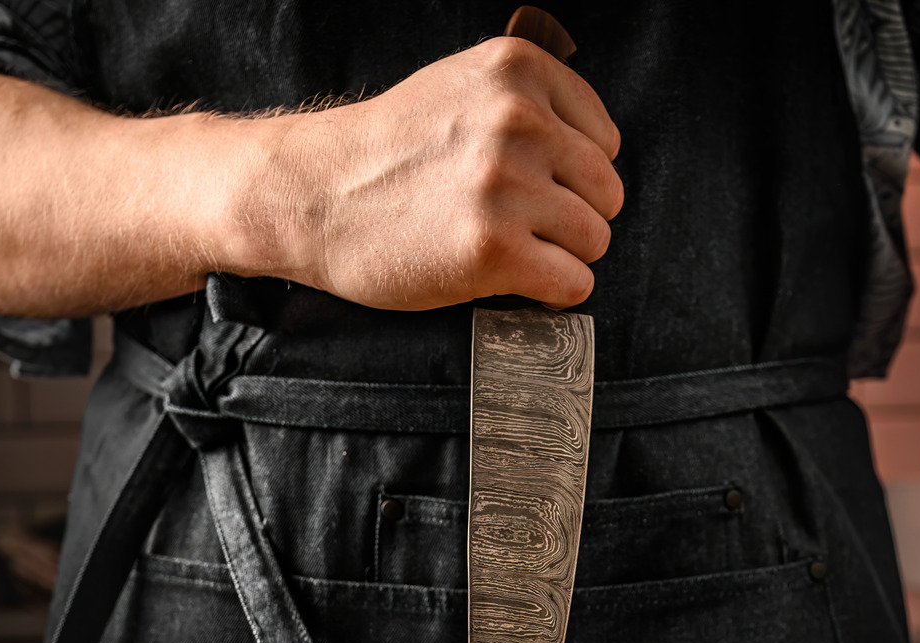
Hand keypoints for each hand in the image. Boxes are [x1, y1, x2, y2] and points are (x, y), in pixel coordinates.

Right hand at [236, 37, 622, 311]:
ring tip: (510, 250)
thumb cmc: (388, 153)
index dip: (573, 175)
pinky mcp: (494, 250)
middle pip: (606, 192)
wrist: (313, 197)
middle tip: (519, 225)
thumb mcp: (460, 88)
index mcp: (517, 73)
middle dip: (572, 217)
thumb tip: (598, 148)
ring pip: (595, 239)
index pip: (605, 141)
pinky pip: (574, 283)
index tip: (532, 186)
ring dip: (561, 256)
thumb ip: (529, 101)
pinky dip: (552, 293)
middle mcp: (517, 122)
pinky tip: (512, 281)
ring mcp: (505, 187)